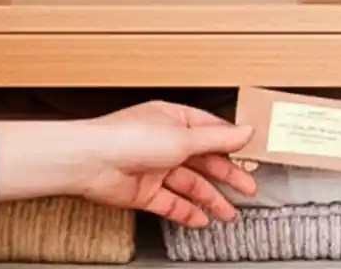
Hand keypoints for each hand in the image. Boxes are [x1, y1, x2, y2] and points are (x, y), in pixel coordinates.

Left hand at [0, 101, 256, 227]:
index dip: (233, 145)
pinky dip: (186, 211)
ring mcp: (154, 168)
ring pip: (189, 185)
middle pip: (204, 161)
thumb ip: (219, 139)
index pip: (212, 132)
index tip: (252, 156)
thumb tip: (247, 131)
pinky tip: (201, 219)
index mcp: (176, 120)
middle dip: (227, 176)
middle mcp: (166, 143)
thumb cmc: (127, 138)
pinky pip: (170, 203)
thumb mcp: (184, 136)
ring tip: (228, 213)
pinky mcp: (143, 191)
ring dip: (210, 198)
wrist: (88, 161)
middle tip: (247, 188)